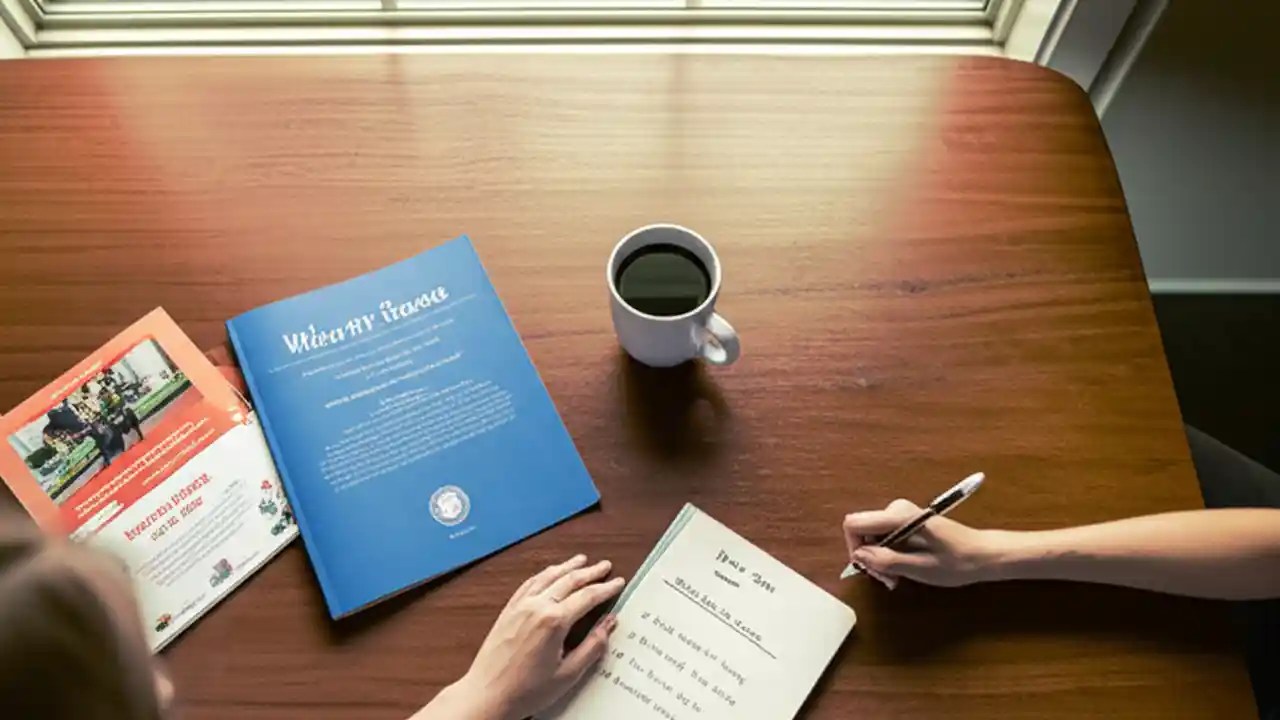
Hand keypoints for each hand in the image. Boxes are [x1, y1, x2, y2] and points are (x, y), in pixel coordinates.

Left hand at [440, 555, 625, 719]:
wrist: (487, 695)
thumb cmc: (525, 690)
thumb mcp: (568, 674)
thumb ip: (592, 647)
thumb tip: (608, 625)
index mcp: (554, 621)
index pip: (587, 596)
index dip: (606, 588)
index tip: (617, 582)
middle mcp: (537, 607)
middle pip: (569, 580)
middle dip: (590, 572)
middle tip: (605, 566)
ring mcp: (520, 606)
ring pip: (548, 576)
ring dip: (567, 566)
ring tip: (581, 560)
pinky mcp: (508, 610)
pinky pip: (529, 583)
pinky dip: (543, 574)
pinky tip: (549, 573)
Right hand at [843, 500, 1000, 588]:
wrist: (983, 554)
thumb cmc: (957, 561)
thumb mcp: (920, 568)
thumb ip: (887, 561)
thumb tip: (859, 556)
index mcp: (899, 516)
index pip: (854, 523)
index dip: (854, 547)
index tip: (869, 568)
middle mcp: (896, 509)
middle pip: (863, 531)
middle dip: (870, 557)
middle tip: (889, 580)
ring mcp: (902, 514)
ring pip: (873, 536)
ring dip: (880, 559)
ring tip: (898, 578)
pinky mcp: (907, 521)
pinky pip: (885, 536)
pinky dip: (889, 554)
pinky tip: (903, 568)